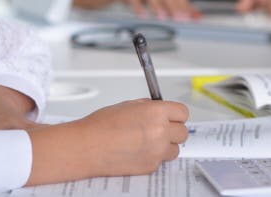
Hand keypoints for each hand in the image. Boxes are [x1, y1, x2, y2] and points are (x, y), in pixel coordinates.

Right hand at [27, 99, 188, 184]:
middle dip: (174, 130)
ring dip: (166, 145)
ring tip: (149, 142)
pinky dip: (154, 156)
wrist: (87, 146)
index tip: (172, 116)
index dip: (176, 114)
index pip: (183, 113)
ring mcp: (157, 151)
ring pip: (175, 149)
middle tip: (162, 129)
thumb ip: (149, 107)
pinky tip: (139, 151)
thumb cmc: (102, 125)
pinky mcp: (150, 166)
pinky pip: (161, 161)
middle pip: (183, 132)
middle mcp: (161, 132)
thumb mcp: (129, 105)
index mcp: (156, 112)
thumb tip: (160, 109)